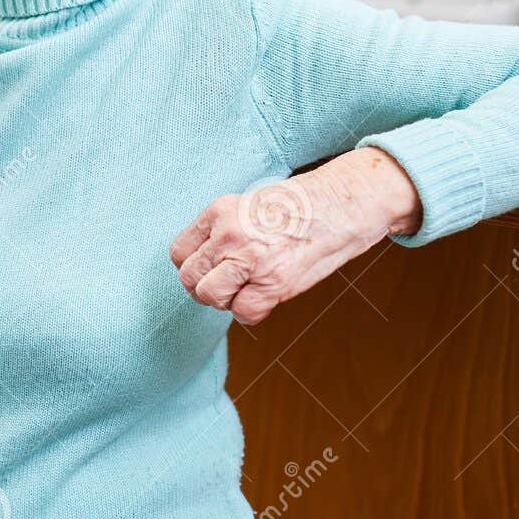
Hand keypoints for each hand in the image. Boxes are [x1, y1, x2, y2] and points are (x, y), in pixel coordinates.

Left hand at [170, 147, 421, 325]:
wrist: (339, 205)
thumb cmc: (296, 206)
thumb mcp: (246, 205)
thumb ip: (221, 231)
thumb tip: (203, 261)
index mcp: (218, 212)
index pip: (179, 252)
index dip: (192, 266)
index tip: (208, 269)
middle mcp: (228, 235)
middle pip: (189, 278)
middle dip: (204, 287)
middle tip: (226, 285)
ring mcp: (250, 260)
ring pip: (210, 296)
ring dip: (224, 301)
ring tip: (244, 290)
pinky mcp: (274, 282)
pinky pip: (244, 313)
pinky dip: (250, 313)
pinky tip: (262, 299)